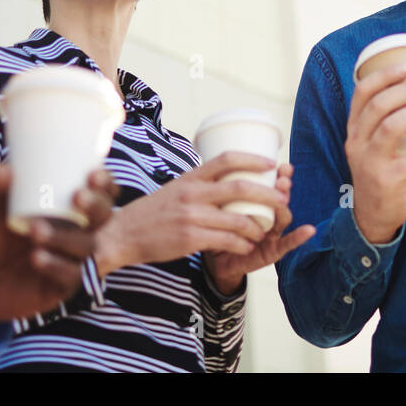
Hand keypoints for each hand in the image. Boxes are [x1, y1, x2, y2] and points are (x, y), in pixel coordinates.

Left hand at [0, 165, 118, 324]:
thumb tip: (4, 168)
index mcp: (71, 212)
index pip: (101, 194)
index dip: (105, 184)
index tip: (92, 175)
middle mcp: (80, 234)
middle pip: (104, 217)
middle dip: (95, 206)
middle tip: (76, 197)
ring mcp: (75, 261)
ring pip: (86, 246)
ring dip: (65, 236)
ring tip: (36, 231)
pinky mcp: (65, 287)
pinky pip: (70, 276)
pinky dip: (55, 265)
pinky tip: (36, 257)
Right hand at [92, 152, 288, 276]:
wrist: (122, 234)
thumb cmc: (152, 212)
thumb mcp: (175, 188)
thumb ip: (199, 184)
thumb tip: (226, 177)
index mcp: (191, 178)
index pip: (227, 160)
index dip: (253, 159)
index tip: (272, 164)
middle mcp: (193, 194)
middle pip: (240, 189)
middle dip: (268, 195)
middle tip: (283, 200)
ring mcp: (192, 217)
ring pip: (238, 220)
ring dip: (257, 227)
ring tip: (264, 231)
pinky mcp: (190, 239)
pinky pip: (227, 241)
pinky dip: (242, 244)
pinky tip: (247, 246)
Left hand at [203, 163, 315, 293]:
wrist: (216, 262)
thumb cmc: (220, 229)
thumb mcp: (220, 206)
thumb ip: (221, 189)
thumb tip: (213, 160)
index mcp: (258, 201)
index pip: (271, 185)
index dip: (278, 174)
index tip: (278, 164)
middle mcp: (269, 215)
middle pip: (280, 198)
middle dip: (283, 186)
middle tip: (281, 178)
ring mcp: (273, 233)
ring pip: (283, 217)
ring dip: (285, 206)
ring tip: (283, 198)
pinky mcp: (272, 251)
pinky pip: (287, 244)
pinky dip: (298, 237)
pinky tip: (310, 230)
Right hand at [344, 63, 405, 244]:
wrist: (373, 214)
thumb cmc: (386, 170)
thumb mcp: (397, 145)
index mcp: (355, 129)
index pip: (362, 93)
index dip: (383, 76)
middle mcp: (357, 142)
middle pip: (378, 106)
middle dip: (404, 91)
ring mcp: (370, 162)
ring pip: (390, 128)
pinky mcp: (386, 181)